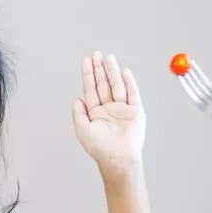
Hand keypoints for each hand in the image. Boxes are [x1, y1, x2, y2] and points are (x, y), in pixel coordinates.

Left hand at [73, 52, 145, 174]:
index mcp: (96, 112)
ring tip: (108, 58)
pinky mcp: (135, 111)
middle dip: (100, 69)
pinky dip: (129, 82)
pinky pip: (132, 93)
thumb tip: (76, 98)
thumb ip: (78, 113)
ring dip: (112, 71)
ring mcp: (122, 109)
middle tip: (96, 54)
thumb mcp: (82, 130)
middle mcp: (108, 108)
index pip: (90, 89)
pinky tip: (124, 71)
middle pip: (103, 84)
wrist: (118, 158)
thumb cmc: (100, 148)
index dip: (88, 74)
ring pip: (116, 85)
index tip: (86, 60)